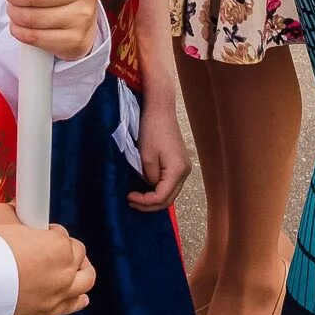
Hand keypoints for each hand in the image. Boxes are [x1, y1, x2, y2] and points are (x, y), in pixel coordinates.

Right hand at [0, 202, 94, 314]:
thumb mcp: (2, 214)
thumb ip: (14, 210)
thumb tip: (15, 207)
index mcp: (59, 244)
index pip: (63, 234)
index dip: (50, 231)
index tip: (39, 232)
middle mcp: (65, 269)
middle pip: (78, 255)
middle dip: (66, 249)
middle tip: (52, 248)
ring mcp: (59, 292)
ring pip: (86, 279)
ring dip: (82, 271)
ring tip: (76, 267)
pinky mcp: (48, 310)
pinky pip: (74, 305)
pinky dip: (78, 299)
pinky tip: (80, 297)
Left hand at [128, 96, 191, 210]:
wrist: (160, 111)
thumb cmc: (152, 130)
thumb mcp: (146, 156)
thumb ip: (149, 176)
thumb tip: (150, 185)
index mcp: (177, 171)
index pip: (162, 197)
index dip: (145, 201)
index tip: (129, 197)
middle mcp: (185, 172)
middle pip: (169, 199)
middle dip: (149, 204)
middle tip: (132, 202)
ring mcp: (184, 168)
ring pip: (170, 192)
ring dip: (154, 198)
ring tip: (137, 197)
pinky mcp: (180, 163)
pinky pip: (170, 183)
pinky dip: (158, 189)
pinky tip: (146, 188)